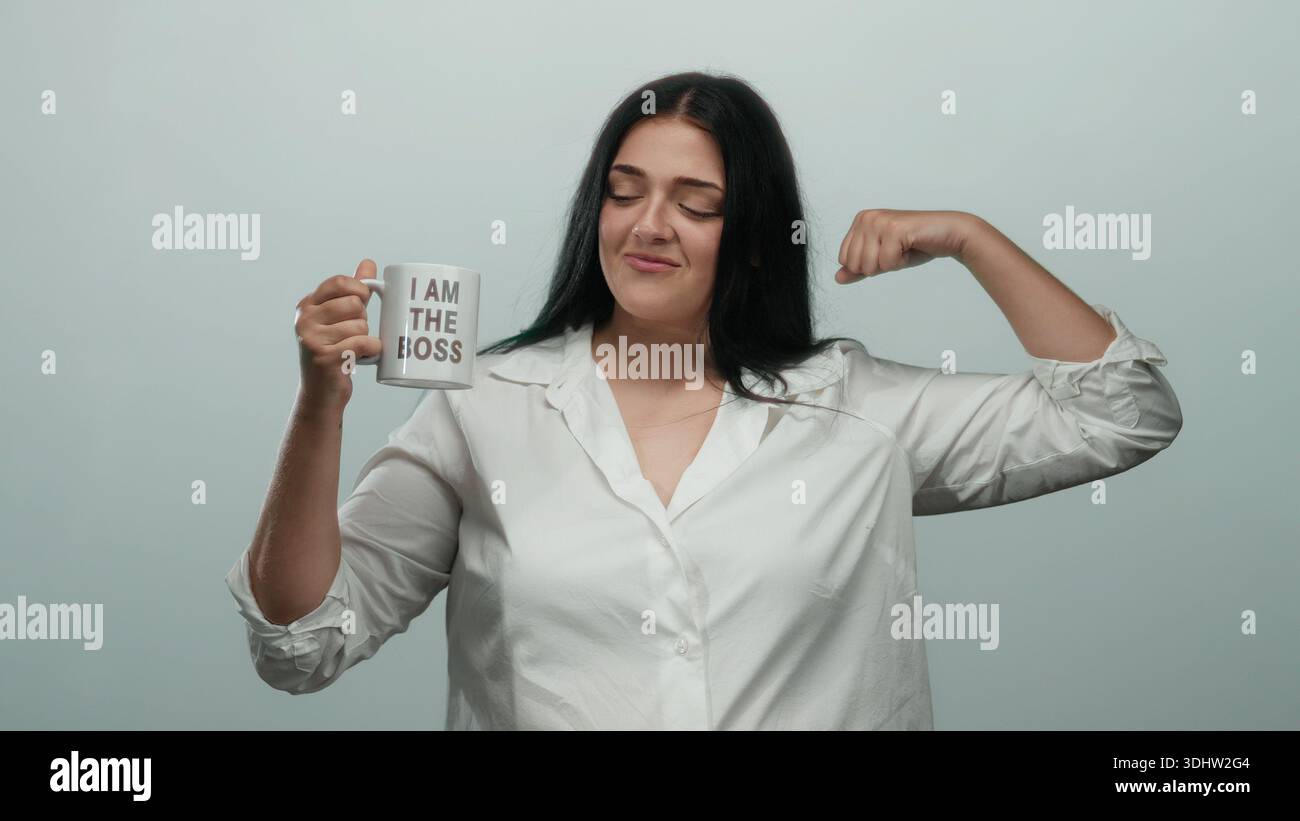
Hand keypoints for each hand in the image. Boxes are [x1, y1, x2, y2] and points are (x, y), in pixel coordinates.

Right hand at [294, 259, 381, 409]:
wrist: (321, 394)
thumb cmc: (335, 352)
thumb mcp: (340, 318)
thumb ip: (353, 291)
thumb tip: (368, 263)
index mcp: (307, 305)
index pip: (340, 282)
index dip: (359, 290)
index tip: (362, 302)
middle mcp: (305, 319)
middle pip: (355, 304)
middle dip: (362, 320)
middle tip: (352, 336)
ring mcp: (312, 339)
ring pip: (361, 325)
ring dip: (365, 339)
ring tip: (352, 350)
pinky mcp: (325, 358)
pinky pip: (364, 343)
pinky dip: (371, 351)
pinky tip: (361, 359)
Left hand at [834, 209, 979, 282]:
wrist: (949, 234)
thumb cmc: (916, 245)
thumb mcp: (882, 259)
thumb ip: (859, 268)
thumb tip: (838, 278)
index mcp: (860, 221)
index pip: (845, 259)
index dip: (868, 265)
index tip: (886, 252)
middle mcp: (866, 217)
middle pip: (855, 264)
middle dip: (878, 266)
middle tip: (897, 251)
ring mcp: (879, 221)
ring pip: (869, 266)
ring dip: (890, 264)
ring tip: (904, 248)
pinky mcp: (894, 229)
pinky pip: (887, 264)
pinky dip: (901, 263)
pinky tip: (912, 247)